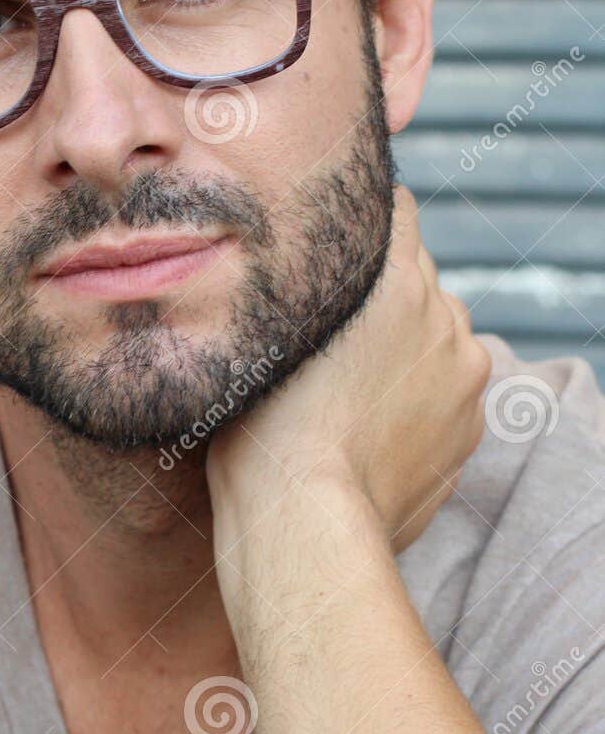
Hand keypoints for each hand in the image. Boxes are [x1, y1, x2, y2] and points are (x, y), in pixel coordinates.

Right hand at [206, 185, 491, 555]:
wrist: (305, 523)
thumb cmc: (263, 426)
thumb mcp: (264, 331)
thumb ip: (300, 285)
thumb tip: (294, 262)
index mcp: (394, 275)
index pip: (396, 210)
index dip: (361, 221)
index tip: (334, 238)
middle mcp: (443, 313)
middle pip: (420, 275)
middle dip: (383, 291)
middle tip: (331, 326)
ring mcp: (464, 373)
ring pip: (439, 334)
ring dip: (407, 345)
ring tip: (352, 385)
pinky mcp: (471, 426)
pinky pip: (446, 389)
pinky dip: (420, 396)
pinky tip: (372, 423)